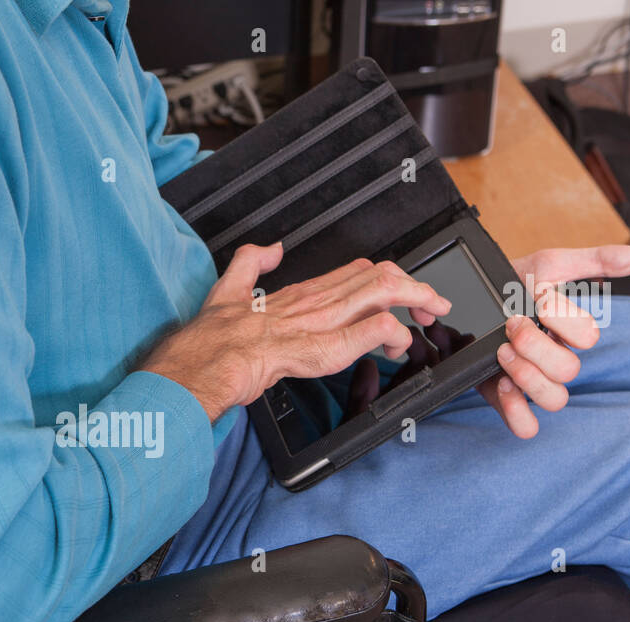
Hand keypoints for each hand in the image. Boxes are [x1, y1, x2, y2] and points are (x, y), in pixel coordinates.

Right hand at [141, 242, 451, 422]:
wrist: (198, 366)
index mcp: (298, 293)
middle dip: (415, 287)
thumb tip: (270, 247)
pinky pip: (364, 331)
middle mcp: (312, 302)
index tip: (403, 293)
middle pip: (378, 277)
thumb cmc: (208, 341)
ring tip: (429, 316)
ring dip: (413, 302)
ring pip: (379, 295)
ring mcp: (316, 323)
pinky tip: (397, 343)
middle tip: (432, 305)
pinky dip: (388, 333)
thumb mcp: (226, 288)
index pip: (356, 271)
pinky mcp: (317, 349)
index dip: (387, 278)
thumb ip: (250, 263)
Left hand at [481, 244, 629, 438]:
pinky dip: (517, 412)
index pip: (588, 338)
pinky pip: (526, 426)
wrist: (467, 301)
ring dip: (529, 377)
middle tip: (511, 327)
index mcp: (568, 332)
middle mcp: (554, 360)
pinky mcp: (505, 398)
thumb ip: (594, 260)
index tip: (536, 303)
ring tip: (502, 352)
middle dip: (537, 346)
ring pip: (556, 401)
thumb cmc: (512, 284)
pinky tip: (501, 385)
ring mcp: (531, 382)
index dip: (564, 322)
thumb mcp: (549, 265)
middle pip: (569, 371)